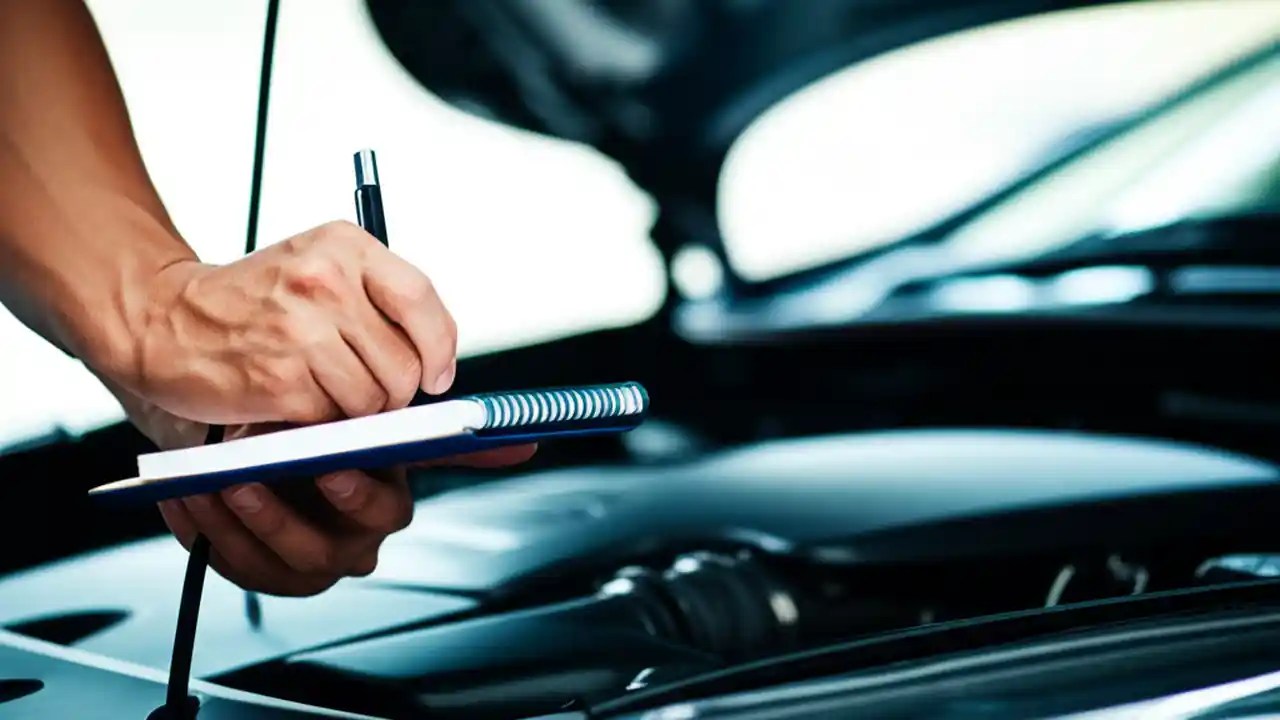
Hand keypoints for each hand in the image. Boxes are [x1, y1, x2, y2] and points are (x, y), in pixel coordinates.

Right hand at [125, 220, 456, 424]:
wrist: (164, 317)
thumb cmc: (250, 301)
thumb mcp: (317, 269)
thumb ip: (377, 299)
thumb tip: (435, 358)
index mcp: (343, 246)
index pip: (420, 299)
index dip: (439, 347)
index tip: (437, 373)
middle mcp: (324, 281)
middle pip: (404, 362)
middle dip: (395, 390)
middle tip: (367, 388)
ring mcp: (301, 331)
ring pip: (375, 398)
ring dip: (358, 411)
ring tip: (325, 391)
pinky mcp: (280, 380)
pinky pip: (335, 420)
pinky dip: (323, 422)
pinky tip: (297, 400)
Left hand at [156, 423, 534, 595]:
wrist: (236, 422)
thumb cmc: (305, 414)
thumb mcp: (369, 409)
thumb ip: (439, 426)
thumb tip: (526, 440)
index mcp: (388, 495)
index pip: (389, 506)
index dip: (359, 492)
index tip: (331, 465)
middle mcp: (355, 534)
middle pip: (336, 546)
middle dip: (295, 510)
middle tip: (260, 471)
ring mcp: (311, 557)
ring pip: (287, 560)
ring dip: (249, 520)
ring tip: (218, 478)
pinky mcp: (264, 570)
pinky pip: (238, 565)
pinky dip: (212, 530)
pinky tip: (193, 493)